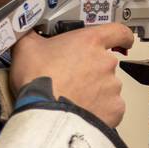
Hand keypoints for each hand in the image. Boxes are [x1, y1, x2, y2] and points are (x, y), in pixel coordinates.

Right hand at [8, 24, 134, 128]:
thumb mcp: (26, 48)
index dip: (121, 36)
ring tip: (74, 98)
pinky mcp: (114, 109)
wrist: (45, 116)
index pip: (118, 32)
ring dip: (95, 92)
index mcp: (89, 42)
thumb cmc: (37, 81)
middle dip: (92, 71)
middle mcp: (106, 62)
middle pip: (106, 64)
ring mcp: (112, 87)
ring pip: (108, 87)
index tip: (122, 40)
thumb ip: (31, 35)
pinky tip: (82, 111)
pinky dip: (100, 111)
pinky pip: (111, 108)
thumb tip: (26, 31)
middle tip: (72, 79)